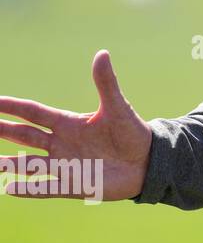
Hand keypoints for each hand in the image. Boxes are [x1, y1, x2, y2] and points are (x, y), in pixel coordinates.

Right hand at [0, 50, 151, 201]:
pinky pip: (46, 187)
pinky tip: (9, 188)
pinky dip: (29, 188)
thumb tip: (102, 53)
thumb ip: (106, 83)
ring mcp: (65, 164)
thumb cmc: (133, 133)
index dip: (12, 107)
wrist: (149, 162)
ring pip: (28, 164)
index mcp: (69, 123)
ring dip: (8, 164)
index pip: (33, 113)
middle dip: (3, 130)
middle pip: (24, 136)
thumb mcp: (117, 108)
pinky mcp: (73, 184)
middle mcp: (61, 143)